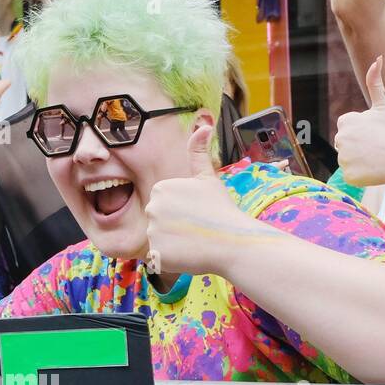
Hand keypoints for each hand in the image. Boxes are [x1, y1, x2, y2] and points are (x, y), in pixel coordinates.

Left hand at [145, 124, 260, 274]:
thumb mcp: (208, 178)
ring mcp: (153, 231)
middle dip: (173, 227)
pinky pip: (158, 258)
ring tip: (193, 241)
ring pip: (158, 240)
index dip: (179, 211)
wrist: (232, 241)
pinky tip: (188, 254)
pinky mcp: (156, 252)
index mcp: (161, 188)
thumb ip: (198, 153)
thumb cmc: (221, 209)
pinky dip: (171, 259)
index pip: (162, 204)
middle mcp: (152, 207)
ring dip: (173, 244)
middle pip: (158, 222)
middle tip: (196, 228)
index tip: (195, 213)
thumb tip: (203, 126)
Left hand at [334, 56, 384, 186]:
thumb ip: (376, 82)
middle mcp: (340, 140)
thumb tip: (377, 57)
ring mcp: (343, 159)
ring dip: (360, 159)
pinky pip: (352, 174)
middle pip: (346, 143)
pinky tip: (374, 168)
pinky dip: (362, 173)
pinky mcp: (348, 175)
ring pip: (348, 159)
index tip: (375, 133)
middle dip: (358, 144)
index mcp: (346, 122)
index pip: (347, 127)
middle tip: (377, 146)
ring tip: (377, 157)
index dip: (362, 130)